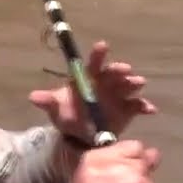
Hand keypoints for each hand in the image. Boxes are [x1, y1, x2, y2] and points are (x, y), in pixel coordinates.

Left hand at [28, 41, 156, 140]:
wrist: (80, 136)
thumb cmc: (68, 116)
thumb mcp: (56, 110)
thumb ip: (48, 102)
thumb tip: (33, 97)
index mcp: (88, 78)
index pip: (93, 63)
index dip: (98, 54)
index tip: (103, 45)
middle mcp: (106, 83)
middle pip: (114, 73)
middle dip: (120, 70)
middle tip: (125, 70)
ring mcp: (119, 95)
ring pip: (129, 86)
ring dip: (134, 84)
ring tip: (138, 83)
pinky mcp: (128, 109)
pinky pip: (138, 106)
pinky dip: (145, 106)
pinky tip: (150, 109)